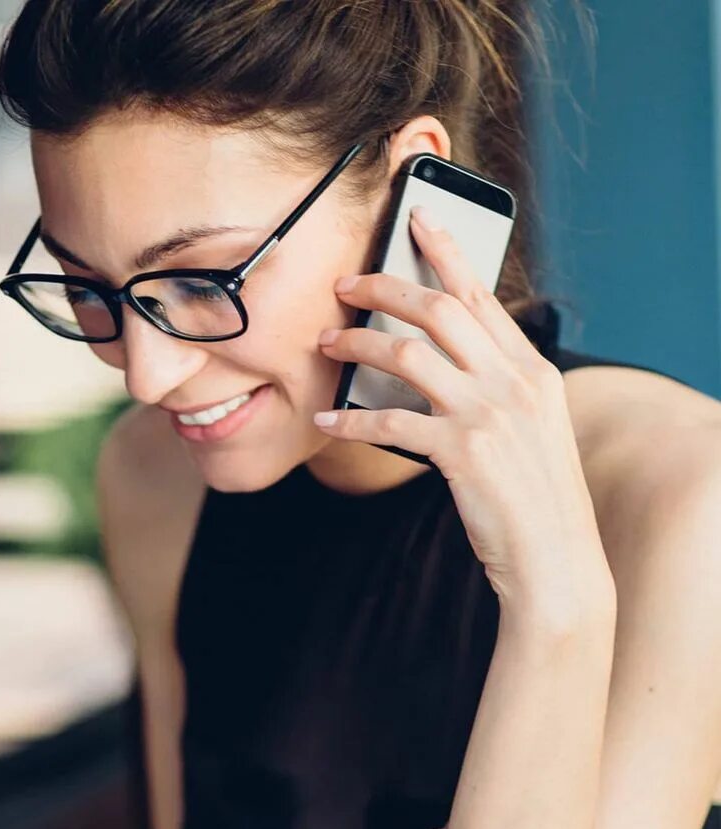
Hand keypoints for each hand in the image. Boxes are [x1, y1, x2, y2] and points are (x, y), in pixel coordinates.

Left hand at [315, 204, 612, 618]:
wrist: (554, 555)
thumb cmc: (534, 498)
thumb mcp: (533, 430)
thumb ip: (499, 389)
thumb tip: (447, 363)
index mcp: (533, 371)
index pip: (482, 296)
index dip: (446, 253)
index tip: (418, 220)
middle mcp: (514, 382)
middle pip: (439, 309)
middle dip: (384, 287)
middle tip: (345, 284)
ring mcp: (488, 414)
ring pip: (408, 354)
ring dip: (358, 344)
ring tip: (326, 343)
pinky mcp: (461, 452)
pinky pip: (392, 421)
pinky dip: (353, 417)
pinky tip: (328, 419)